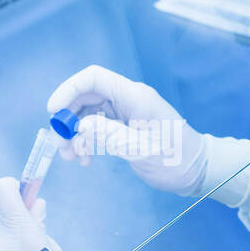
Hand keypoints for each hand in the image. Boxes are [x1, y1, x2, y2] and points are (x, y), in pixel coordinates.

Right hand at [46, 66, 207, 194]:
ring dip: (75, 133)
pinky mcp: (126, 127)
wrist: (196, 172)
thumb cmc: (175, 160)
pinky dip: (87, 141)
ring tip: (71, 156)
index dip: (69, 90)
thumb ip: (109, 135)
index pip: (93, 78)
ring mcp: (127, 113)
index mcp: (134, 97)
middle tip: (60, 144)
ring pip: (89, 114)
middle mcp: (128, 100)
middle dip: (69, 118)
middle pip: (86, 97)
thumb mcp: (141, 150)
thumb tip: (80, 125)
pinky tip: (85, 159)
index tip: (53, 112)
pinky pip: (98, 127)